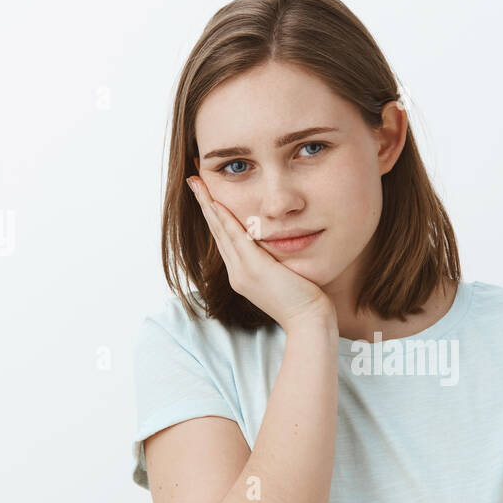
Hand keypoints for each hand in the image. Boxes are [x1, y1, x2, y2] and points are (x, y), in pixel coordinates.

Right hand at [186, 176, 335, 332]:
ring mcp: (243, 272)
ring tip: (197, 184)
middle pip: (216, 232)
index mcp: (243, 275)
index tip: (207, 195)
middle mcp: (238, 273)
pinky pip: (235, 238)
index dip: (214, 216)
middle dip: (205, 205)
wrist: (309, 321)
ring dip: (208, 206)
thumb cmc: (306, 301)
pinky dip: (224, 219)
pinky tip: (216, 202)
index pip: (225, 239)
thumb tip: (281, 245)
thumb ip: (277, 262)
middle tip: (194, 181)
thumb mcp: (286, 277)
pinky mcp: (255, 270)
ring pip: (221, 232)